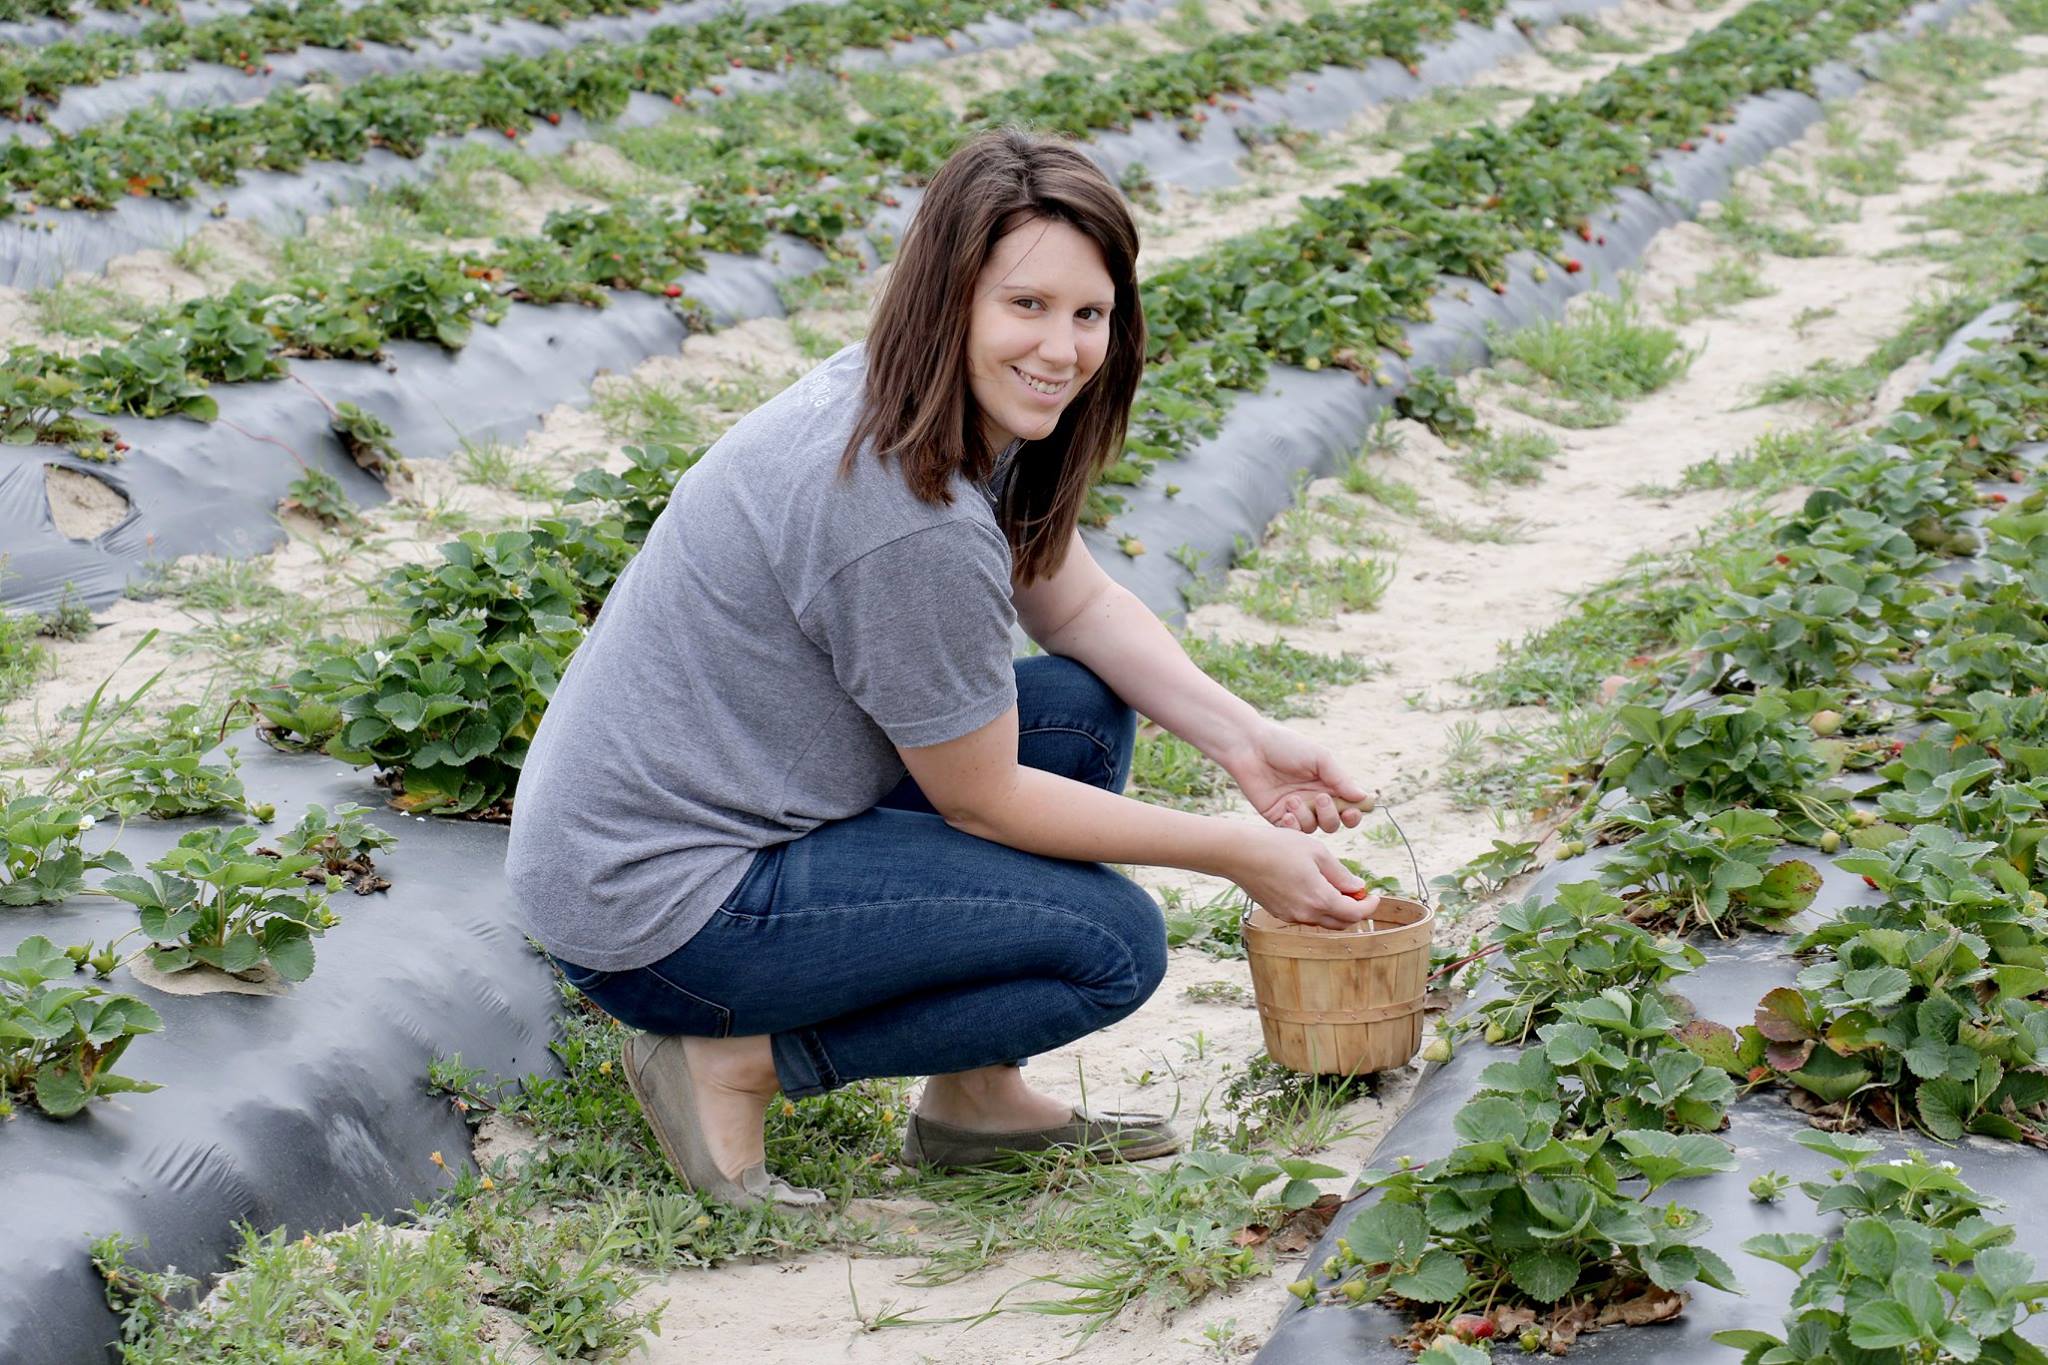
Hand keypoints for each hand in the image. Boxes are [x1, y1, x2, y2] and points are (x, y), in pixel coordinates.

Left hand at [1225, 719, 1374, 833]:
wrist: (1250, 747)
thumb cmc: (1286, 746)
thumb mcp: (1319, 758)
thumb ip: (1340, 779)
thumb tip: (1363, 798)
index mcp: (1328, 784)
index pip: (1349, 806)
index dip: (1355, 813)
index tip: (1352, 811)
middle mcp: (1315, 800)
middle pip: (1335, 823)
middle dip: (1331, 816)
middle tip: (1320, 799)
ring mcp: (1297, 810)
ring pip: (1314, 829)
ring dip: (1307, 817)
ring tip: (1292, 799)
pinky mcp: (1278, 817)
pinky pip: (1293, 832)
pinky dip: (1293, 827)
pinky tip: (1286, 814)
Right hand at [1229, 826, 1382, 928]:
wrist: (1238, 854)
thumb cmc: (1278, 847)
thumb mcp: (1317, 853)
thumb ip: (1341, 874)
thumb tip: (1358, 887)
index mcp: (1320, 899)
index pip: (1355, 914)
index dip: (1369, 906)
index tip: (1374, 895)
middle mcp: (1306, 914)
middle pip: (1340, 923)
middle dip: (1354, 911)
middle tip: (1359, 894)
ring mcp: (1290, 916)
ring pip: (1322, 920)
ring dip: (1335, 909)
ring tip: (1337, 887)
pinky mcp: (1278, 912)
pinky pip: (1306, 915)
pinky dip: (1317, 907)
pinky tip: (1314, 887)